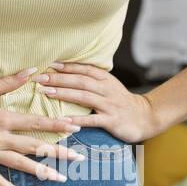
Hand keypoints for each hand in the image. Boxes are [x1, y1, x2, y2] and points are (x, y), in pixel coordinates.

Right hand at [0, 67, 88, 185]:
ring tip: (62, 179)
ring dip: (43, 173)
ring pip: (22, 165)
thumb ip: (9, 82)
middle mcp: (0, 138)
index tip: (75, 127)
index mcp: (2, 118)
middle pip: (35, 146)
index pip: (36, 122)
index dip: (57, 125)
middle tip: (79, 158)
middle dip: (59, 152)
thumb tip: (32, 70)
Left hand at [33, 61, 160, 142]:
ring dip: (64, 94)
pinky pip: (92, 120)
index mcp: (105, 79)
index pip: (83, 69)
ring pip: (83, 97)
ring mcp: (109, 105)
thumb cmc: (122, 102)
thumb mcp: (109, 86)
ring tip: (46, 93)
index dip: (66, 66)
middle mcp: (106, 89)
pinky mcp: (112, 120)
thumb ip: (92, 79)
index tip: (49, 65)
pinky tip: (63, 120)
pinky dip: (77, 119)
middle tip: (40, 79)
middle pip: (80, 81)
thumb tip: (68, 73)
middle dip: (59, 79)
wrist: (146, 117)